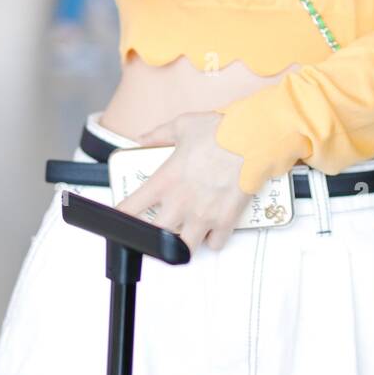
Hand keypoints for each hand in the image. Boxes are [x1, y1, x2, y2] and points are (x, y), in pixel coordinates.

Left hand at [113, 111, 246, 254]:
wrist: (253, 138)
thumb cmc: (220, 131)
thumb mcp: (183, 125)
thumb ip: (158, 134)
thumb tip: (142, 139)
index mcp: (165, 180)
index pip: (131, 208)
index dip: (121, 217)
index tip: (120, 219)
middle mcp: (181, 203)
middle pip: (154, 238)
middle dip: (152, 237)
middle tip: (156, 230)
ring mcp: (203, 215)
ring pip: (183, 249)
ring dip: (182, 243)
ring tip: (184, 233)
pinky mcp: (225, 221)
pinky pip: (215, 244)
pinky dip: (212, 240)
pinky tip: (211, 229)